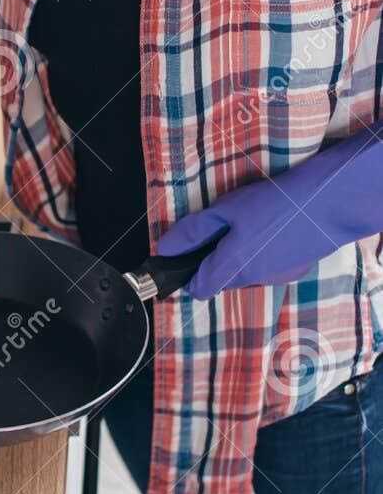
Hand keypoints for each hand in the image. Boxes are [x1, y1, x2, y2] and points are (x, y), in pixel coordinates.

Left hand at [155, 122, 382, 299]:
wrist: (329, 203)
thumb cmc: (276, 203)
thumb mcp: (226, 210)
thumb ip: (191, 232)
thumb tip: (164, 249)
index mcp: (232, 268)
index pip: (198, 289)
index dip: (187, 274)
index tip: (187, 255)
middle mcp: (253, 280)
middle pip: (221, 279)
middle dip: (216, 259)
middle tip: (224, 226)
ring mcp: (277, 278)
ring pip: (246, 273)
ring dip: (241, 255)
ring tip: (253, 223)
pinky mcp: (295, 271)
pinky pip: (268, 266)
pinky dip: (265, 253)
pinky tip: (275, 228)